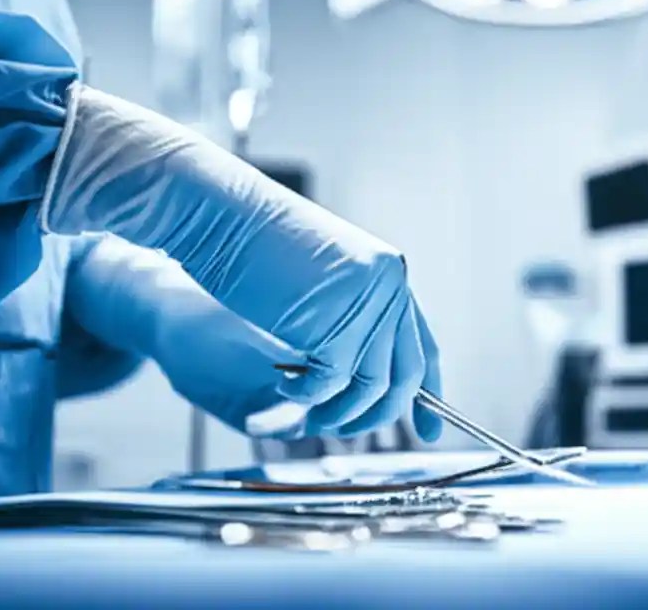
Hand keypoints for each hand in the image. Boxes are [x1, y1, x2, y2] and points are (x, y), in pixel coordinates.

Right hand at [46, 87, 442, 439]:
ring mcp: (367, 305)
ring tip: (303, 408)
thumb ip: (349, 319)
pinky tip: (282, 383)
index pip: (422, 346)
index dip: (426, 394)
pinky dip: (304, 396)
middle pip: (404, 377)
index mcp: (389, 273)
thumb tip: (364, 381)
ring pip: (368, 389)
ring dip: (333, 412)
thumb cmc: (255, 244)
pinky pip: (330, 385)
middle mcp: (389, 287)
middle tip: (341, 430)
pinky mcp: (335, 325)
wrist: (219, 216)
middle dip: (375, 415)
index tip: (428, 431)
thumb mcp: (319, 281)